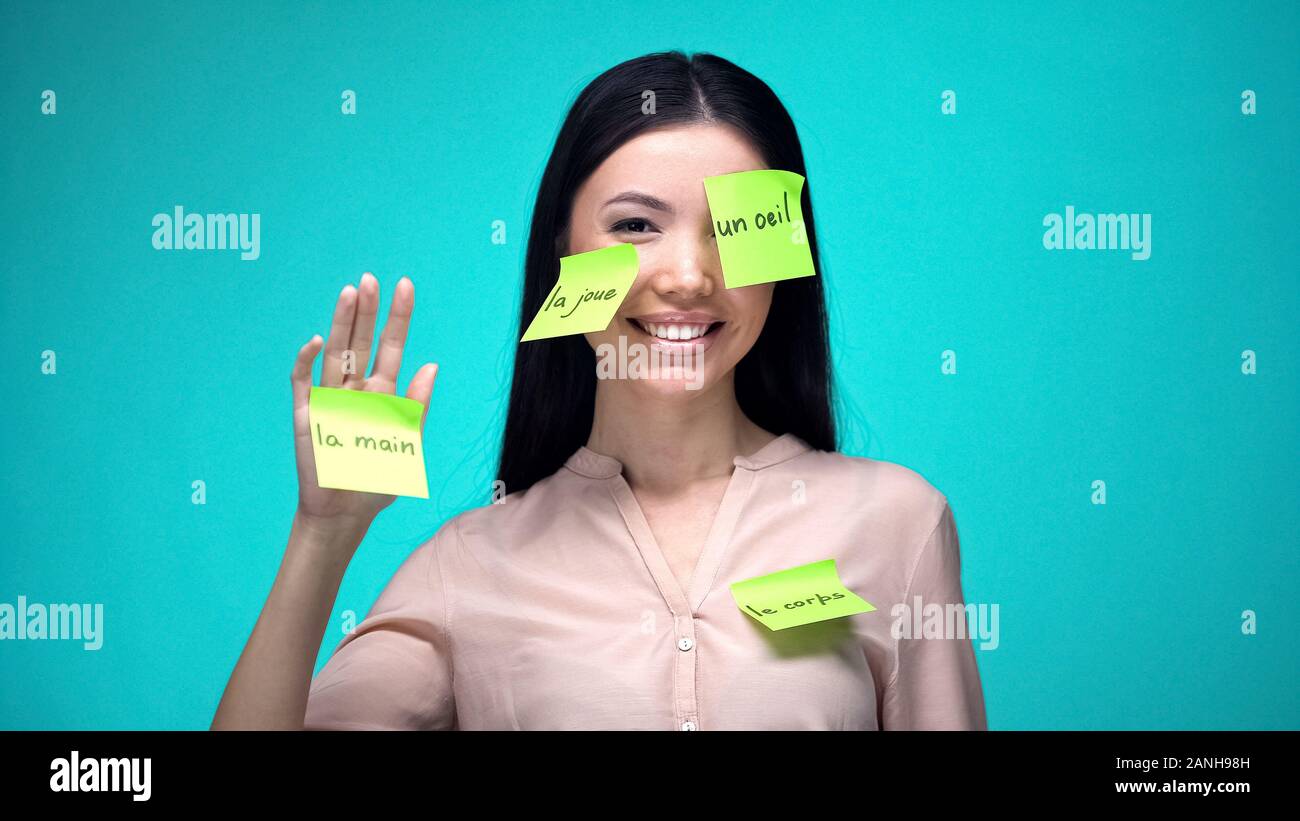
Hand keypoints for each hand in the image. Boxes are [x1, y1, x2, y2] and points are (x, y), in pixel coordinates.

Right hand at [290, 273, 437, 535]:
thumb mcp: (407, 441)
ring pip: (335, 353)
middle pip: (360, 342)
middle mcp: (356, 389)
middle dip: (367, 311)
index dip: (397, 318)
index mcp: (383, 393)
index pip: (391, 347)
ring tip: (349, 293)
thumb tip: (431, 365)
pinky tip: (316, 341)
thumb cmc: (378, 479)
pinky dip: (307, 361)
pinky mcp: (306, 413)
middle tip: (371, 279)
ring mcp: (330, 398)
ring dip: (341, 323)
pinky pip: (304, 381)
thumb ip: (417, 403)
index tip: (404, 286)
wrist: (345, 512)